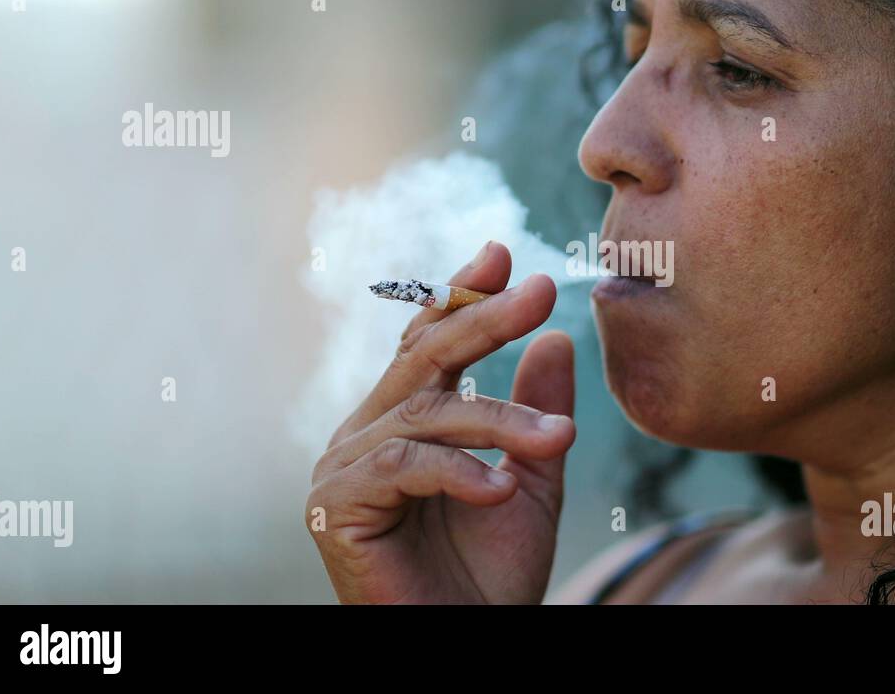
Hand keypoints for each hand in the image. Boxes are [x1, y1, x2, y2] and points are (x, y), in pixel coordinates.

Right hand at [306, 241, 575, 602]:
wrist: (468, 642)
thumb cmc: (491, 574)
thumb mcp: (531, 478)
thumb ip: (537, 411)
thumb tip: (557, 338)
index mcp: (405, 419)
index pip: (428, 342)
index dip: (462, 295)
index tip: (503, 252)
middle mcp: (367, 431)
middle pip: (424, 357)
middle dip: (484, 319)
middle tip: (539, 291)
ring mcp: (344, 467)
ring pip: (427, 414)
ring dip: (500, 421)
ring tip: (560, 441)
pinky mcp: (335, 507)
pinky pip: (402, 466)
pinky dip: (459, 472)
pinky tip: (501, 488)